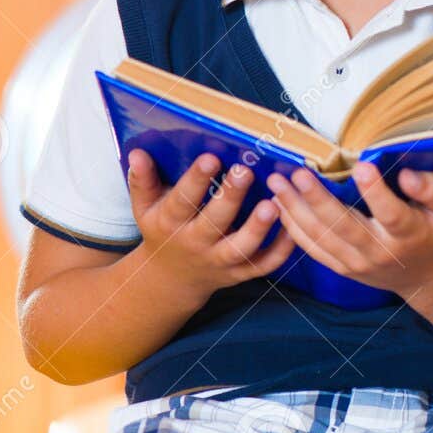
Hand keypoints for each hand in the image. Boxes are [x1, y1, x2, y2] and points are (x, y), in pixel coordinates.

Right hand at [127, 149, 294, 296]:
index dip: (196, 179)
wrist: (171, 278)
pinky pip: (264, 264)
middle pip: (214, 222)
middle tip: (245, 171)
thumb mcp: (145, 208)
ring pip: (242, 248)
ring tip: (274, 204)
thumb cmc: (163, 231)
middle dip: (230, 197)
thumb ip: (143, 181)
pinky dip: (282, 250)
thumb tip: (138, 153)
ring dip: (259, 228)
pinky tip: (294, 227)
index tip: (211, 157)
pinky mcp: (241, 272)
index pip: (182, 200)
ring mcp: (220, 260)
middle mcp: (196, 243)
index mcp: (171, 223)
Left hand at [266, 161, 432, 296]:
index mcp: (410, 234)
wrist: (425, 275)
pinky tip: (279, 204)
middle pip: (344, 226)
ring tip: (277, 183)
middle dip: (317, 199)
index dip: (377, 191)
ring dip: (295, 210)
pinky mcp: (341, 267)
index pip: (392, 213)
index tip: (362, 166)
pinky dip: (293, 227)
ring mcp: (357, 262)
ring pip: (321, 237)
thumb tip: (406, 175)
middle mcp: (380, 251)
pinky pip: (312, 249)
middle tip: (298, 173)